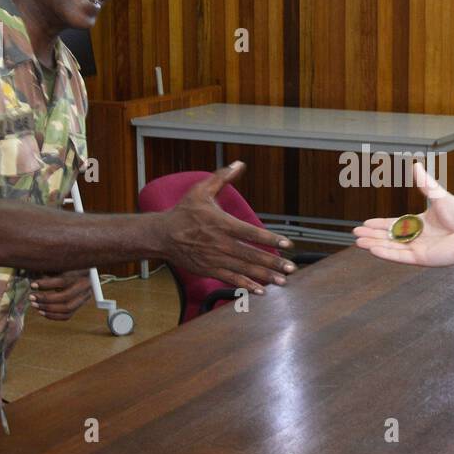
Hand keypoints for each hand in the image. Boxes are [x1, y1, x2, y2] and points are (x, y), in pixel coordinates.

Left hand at [30, 269, 93, 320]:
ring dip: (48, 308)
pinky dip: (53, 316)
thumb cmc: (67, 263)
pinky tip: (41, 311)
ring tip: (34, 304)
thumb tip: (34, 271)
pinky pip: (67, 315)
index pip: (63, 281)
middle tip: (31, 297)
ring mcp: (84, 297)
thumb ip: (51, 266)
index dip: (46, 284)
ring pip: (67, 308)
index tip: (32, 285)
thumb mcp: (62, 262)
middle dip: (46, 299)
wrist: (84, 269)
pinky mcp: (80, 305)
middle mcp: (85, 286)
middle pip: (66, 297)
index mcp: (82, 272)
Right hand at [159, 161, 294, 293]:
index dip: (270, 239)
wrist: (162, 235)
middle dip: (274, 262)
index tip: (288, 244)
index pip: (251, 232)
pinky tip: (260, 289)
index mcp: (222, 224)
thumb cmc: (183, 212)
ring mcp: (215, 258)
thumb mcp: (201, 190)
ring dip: (265, 276)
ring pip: (244, 269)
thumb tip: (238, 164)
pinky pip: (231, 279)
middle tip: (292, 268)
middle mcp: (221, 243)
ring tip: (282, 281)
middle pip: (252, 254)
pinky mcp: (209, 269)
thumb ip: (222, 177)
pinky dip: (246, 285)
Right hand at [353, 162, 453, 265]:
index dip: (379, 224)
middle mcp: (418, 238)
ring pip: (391, 248)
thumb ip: (425, 184)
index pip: (395, 225)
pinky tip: (373, 250)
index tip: (366, 222)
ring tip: (358, 242)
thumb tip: (417, 165)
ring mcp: (419, 249)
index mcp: (421, 225)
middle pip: (389, 238)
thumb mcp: (439, 196)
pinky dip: (386, 254)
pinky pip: (400, 256)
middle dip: (372, 235)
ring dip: (375, 244)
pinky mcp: (421, 259)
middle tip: (356, 233)